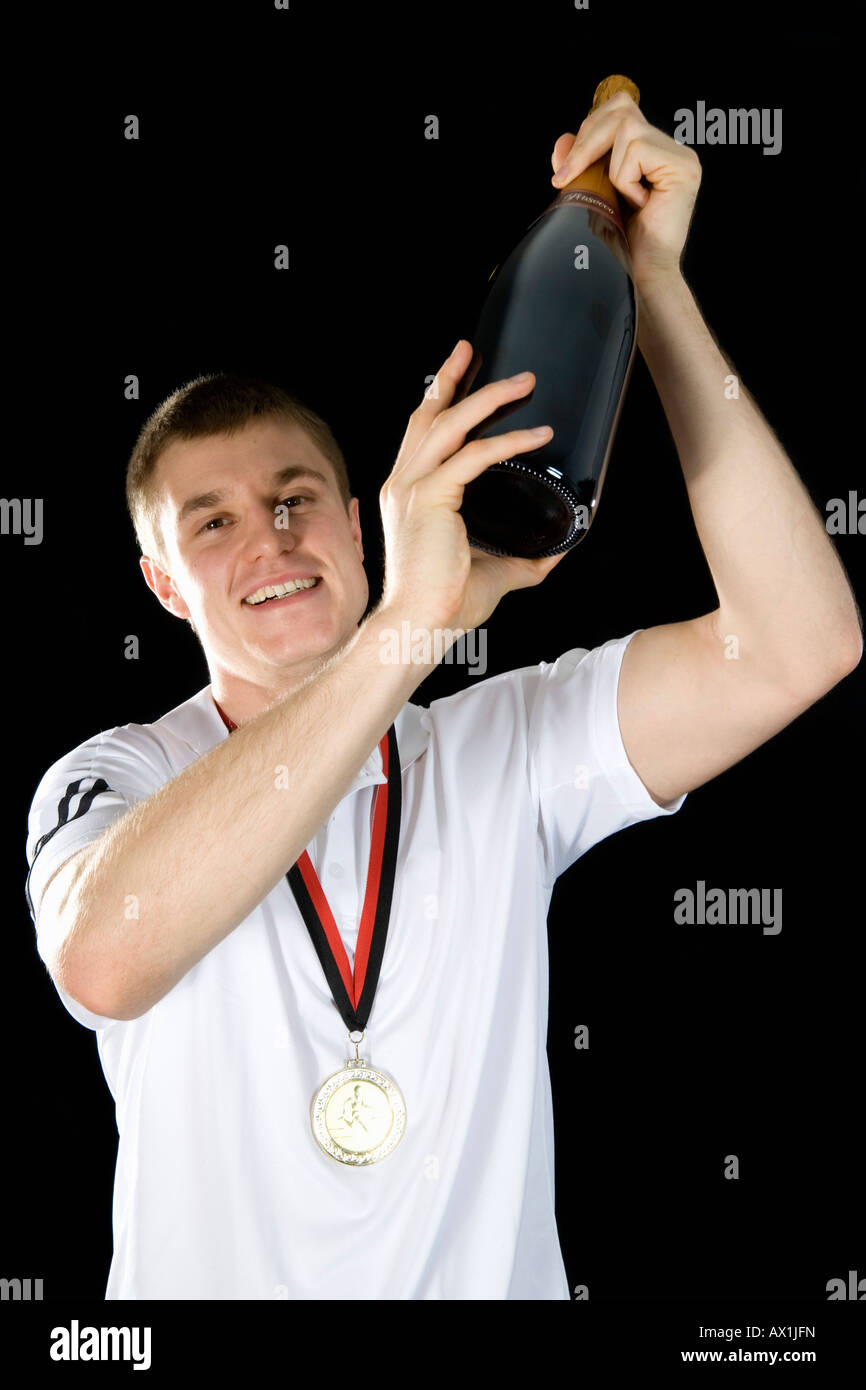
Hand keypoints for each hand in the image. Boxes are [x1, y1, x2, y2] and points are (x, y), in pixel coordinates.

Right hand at [378, 341, 566, 633]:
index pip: (422, 434)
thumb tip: (555, 554)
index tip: (456, 372)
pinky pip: (474, 456)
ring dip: (487, 397)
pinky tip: (537, 435)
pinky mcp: (430, 498)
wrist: (418, 626)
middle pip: (427, 414)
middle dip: (451, 377)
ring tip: (523, 382)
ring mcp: (412, 488)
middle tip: (474, 349)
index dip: (440, 400)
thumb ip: (522, 560)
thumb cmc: (444, 604)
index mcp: (409, 495)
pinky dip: (507, 441)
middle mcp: (404, 484)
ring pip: (450, 424)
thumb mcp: (493, 573)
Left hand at [550, 90, 701, 291]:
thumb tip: (563, 139)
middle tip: (566, 177)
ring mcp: (681, 155)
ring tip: (622, 200)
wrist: (642, 274)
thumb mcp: (592, 195)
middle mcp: (670, 147)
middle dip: (587, 141)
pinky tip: (638, 204)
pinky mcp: (684, 167)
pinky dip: (625, 179)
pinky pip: (637, 151)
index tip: (565, 170)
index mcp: (651, 149)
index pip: (619, 109)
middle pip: (622, 108)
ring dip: (611, 169)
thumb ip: (579, 165)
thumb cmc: (622, 242)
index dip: (588, 129)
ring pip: (628, 129)